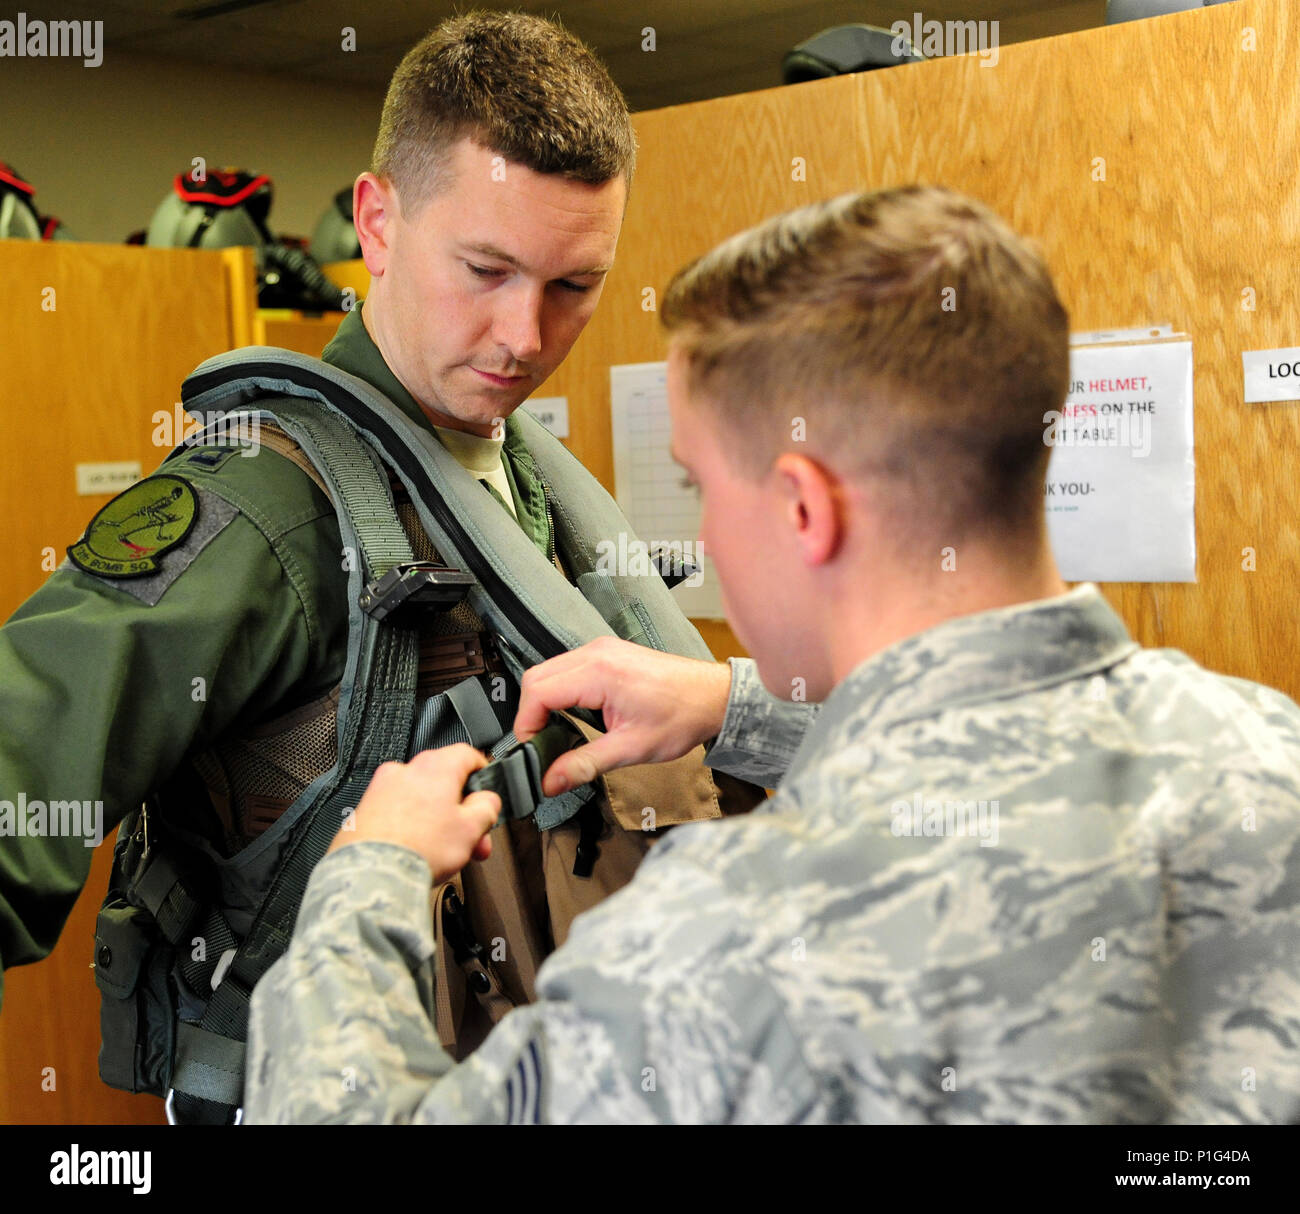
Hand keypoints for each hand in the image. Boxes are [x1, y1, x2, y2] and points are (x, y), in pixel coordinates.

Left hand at [327, 745, 501, 884]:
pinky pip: (399, 810)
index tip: (487, 793)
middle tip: (474, 837)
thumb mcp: (471, 829)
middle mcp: (406, 769)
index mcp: (435, 766)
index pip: (468, 755)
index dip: (483, 775)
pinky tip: (421, 849)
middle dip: (463, 811)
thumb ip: (487, 807)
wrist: (371, 873)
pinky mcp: (367, 809)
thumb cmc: (417, 849)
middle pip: (445, 781)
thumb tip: (488, 800)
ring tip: (447, 850)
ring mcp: (382, 788)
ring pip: (422, 798)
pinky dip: (413, 825)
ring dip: (439, 819)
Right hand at [513, 636, 731, 796]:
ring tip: (558, 734)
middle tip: (541, 745)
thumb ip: (585, 764)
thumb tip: (550, 781)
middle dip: (531, 714)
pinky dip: (561, 691)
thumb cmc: (682, 716)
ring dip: (545, 702)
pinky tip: (575, 715)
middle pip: (536, 677)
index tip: (532, 750)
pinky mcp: (607, 653)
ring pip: (550, 671)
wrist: (713, 696)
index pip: (538, 691)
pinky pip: (568, 668)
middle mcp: (596, 653)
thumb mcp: (631, 749)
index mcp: (600, 672)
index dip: (526, 724)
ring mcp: (601, 649)